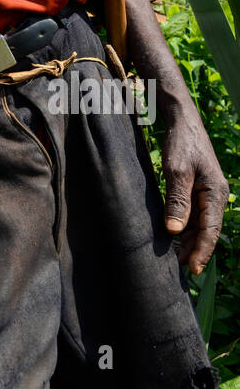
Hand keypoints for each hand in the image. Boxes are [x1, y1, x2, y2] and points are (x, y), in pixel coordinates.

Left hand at [161, 115, 229, 275]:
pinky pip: (192, 215)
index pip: (210, 230)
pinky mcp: (196, 190)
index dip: (201, 251)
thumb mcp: (177, 171)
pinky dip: (184, 228)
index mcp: (216, 193)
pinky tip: (173, 238)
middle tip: (179, 269)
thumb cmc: (181, 142)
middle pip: (207, 231)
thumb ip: (176, 201)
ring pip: (199, 225)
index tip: (192, 269)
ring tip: (174, 258)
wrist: (181, 119)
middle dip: (194, 250)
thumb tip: (173, 231)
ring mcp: (206, 193)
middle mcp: (215, 196)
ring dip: (188, 241)